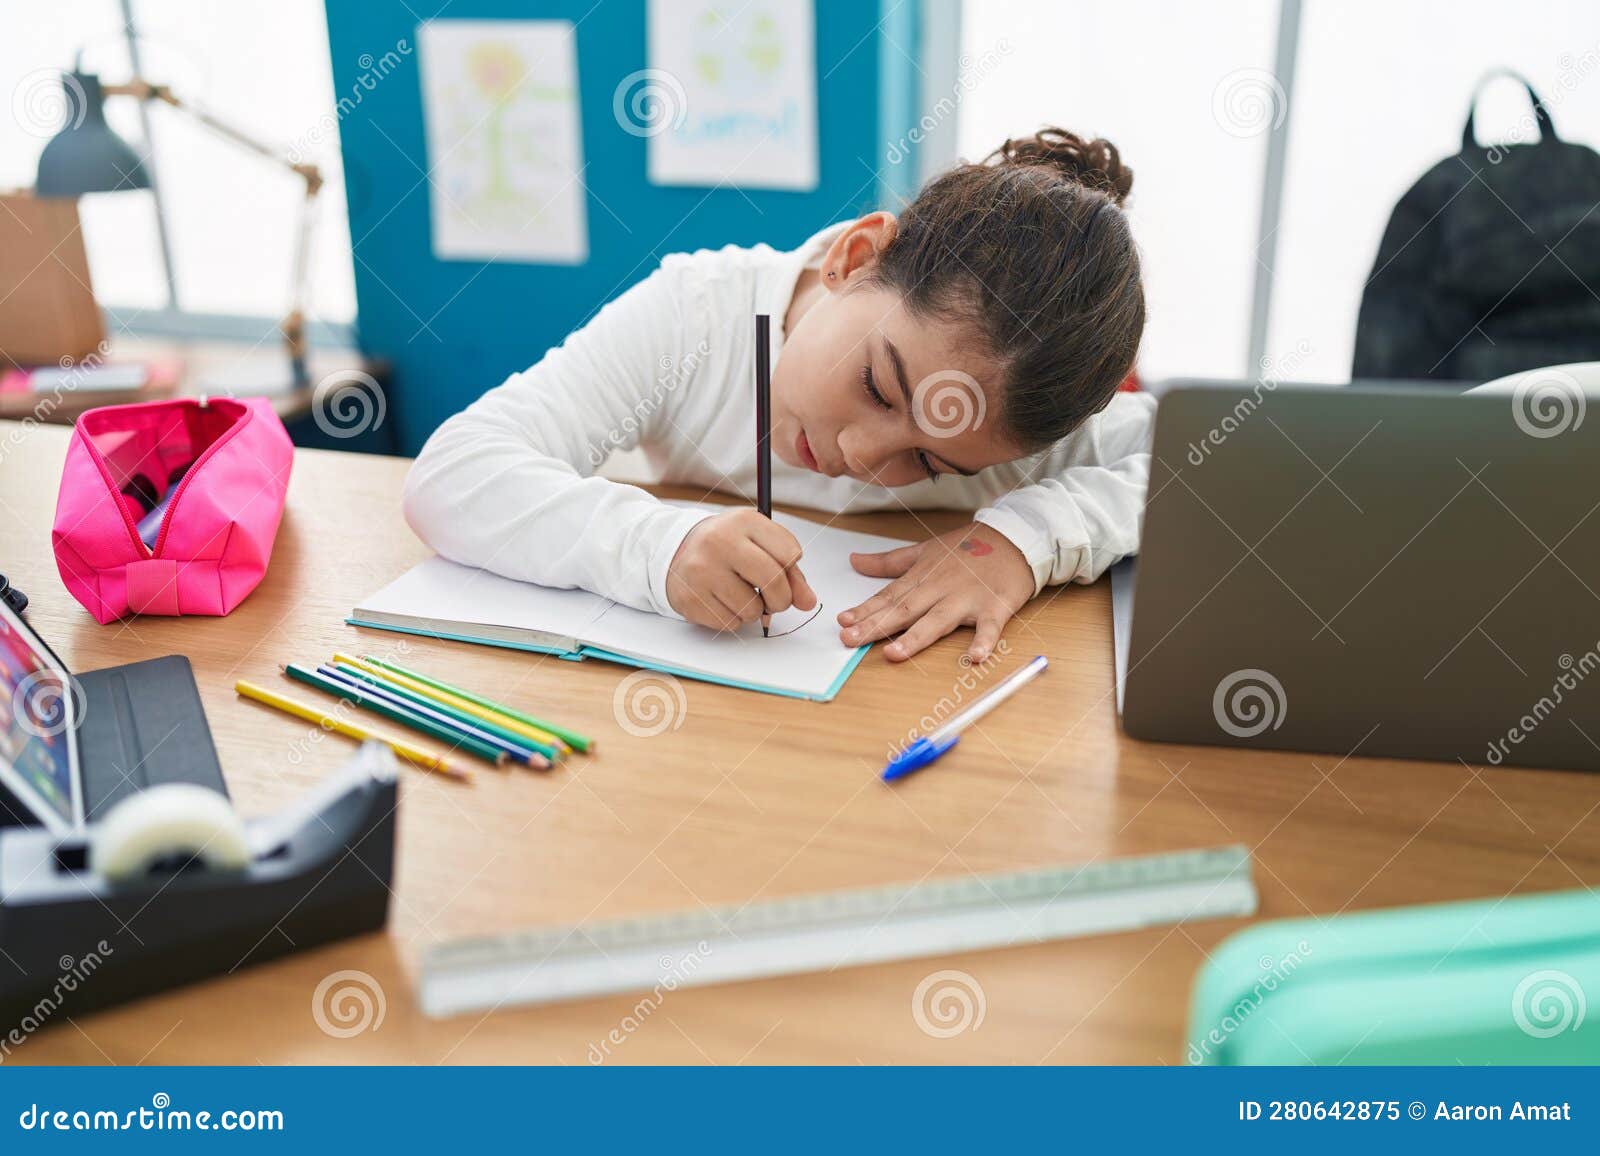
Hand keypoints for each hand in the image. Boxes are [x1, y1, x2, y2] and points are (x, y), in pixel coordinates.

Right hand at [666, 509, 816, 631]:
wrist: (676, 550)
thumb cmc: (727, 547)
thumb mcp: (758, 544)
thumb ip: (789, 572)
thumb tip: (808, 602)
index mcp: (744, 521)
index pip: (790, 554)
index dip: (792, 571)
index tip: (782, 572)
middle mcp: (720, 541)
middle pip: (773, 581)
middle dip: (781, 599)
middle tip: (774, 599)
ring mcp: (701, 570)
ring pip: (753, 609)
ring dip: (754, 611)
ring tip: (741, 595)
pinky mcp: (690, 598)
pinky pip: (731, 623)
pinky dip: (734, 619)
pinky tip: (723, 602)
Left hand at [838, 523, 1033, 662]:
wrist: (1015, 538)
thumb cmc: (969, 547)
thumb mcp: (925, 549)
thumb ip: (889, 561)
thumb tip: (854, 561)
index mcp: (922, 576)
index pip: (888, 596)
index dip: (865, 610)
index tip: (843, 623)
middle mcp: (940, 588)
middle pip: (905, 610)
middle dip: (876, 625)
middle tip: (850, 640)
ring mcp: (967, 599)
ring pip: (938, 620)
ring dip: (916, 637)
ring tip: (894, 654)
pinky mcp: (995, 607)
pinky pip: (989, 628)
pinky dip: (984, 642)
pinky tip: (974, 658)